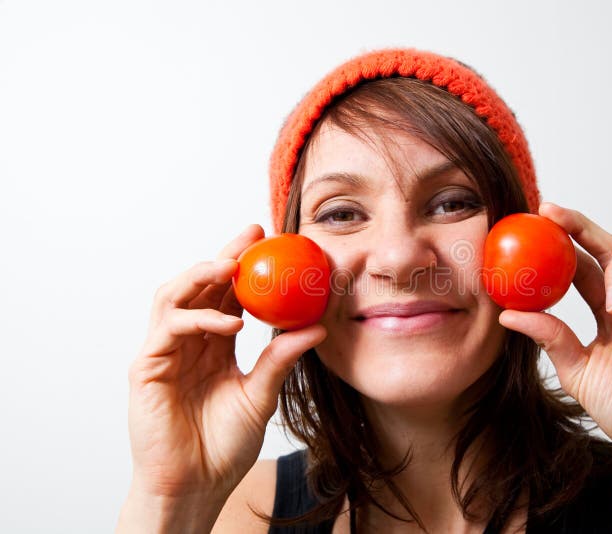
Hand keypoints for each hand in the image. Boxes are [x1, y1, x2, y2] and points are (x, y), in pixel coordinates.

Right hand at [126, 224, 326, 502]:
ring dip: (201, 276)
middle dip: (224, 257)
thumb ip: (281, 359)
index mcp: (212, 345)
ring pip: (173, 296)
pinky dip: (198, 318)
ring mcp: (164, 352)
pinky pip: (169, 329)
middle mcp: (187, 342)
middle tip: (252, 238)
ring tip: (232, 267)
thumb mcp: (261, 395)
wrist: (196, 486)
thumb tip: (317, 328)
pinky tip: (230, 324)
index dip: (243, 266)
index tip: (269, 242)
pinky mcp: (147, 368)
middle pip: (199, 286)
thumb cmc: (223, 446)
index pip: (225, 295)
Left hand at [498, 202, 611, 460]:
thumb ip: (550, 336)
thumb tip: (507, 314)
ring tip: (606, 305)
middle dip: (579, 224)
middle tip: (551, 214)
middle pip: (608, 244)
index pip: (582, 265)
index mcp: (608, 309)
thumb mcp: (576, 368)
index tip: (530, 227)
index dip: (559, 244)